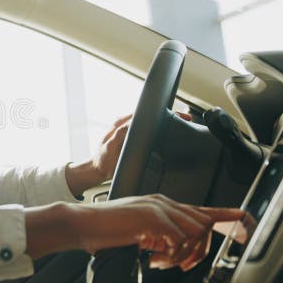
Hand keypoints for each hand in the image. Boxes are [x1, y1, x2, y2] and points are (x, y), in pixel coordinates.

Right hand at [24, 194, 245, 271]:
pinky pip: (179, 240)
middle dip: (199, 250)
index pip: (199, 209)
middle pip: (203, 222)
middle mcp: (163, 202)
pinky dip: (170, 255)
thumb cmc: (104, 229)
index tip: (242, 219)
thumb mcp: (138, 232)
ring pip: (195, 231)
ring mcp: (158, 207)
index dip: (223, 216)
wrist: (81, 223)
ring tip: (161, 262)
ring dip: (183, 254)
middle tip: (181, 265)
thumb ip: (158, 236)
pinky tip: (153, 259)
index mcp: (160, 204)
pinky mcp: (152, 217)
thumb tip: (173, 250)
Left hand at [65, 113, 191, 195]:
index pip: (143, 113)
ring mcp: (130, 130)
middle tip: (185, 118)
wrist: (98, 169)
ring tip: (182, 122)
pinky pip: (149, 130)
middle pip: (150, 115)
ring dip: (166, 122)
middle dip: (169, 115)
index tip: (174, 113)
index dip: (159, 112)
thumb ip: (119, 135)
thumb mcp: (109, 147)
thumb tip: (131, 123)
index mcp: (121, 123)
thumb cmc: (102, 160)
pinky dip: (161, 129)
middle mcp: (126, 124)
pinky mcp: (133, 138)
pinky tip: (170, 132)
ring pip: (151, 122)